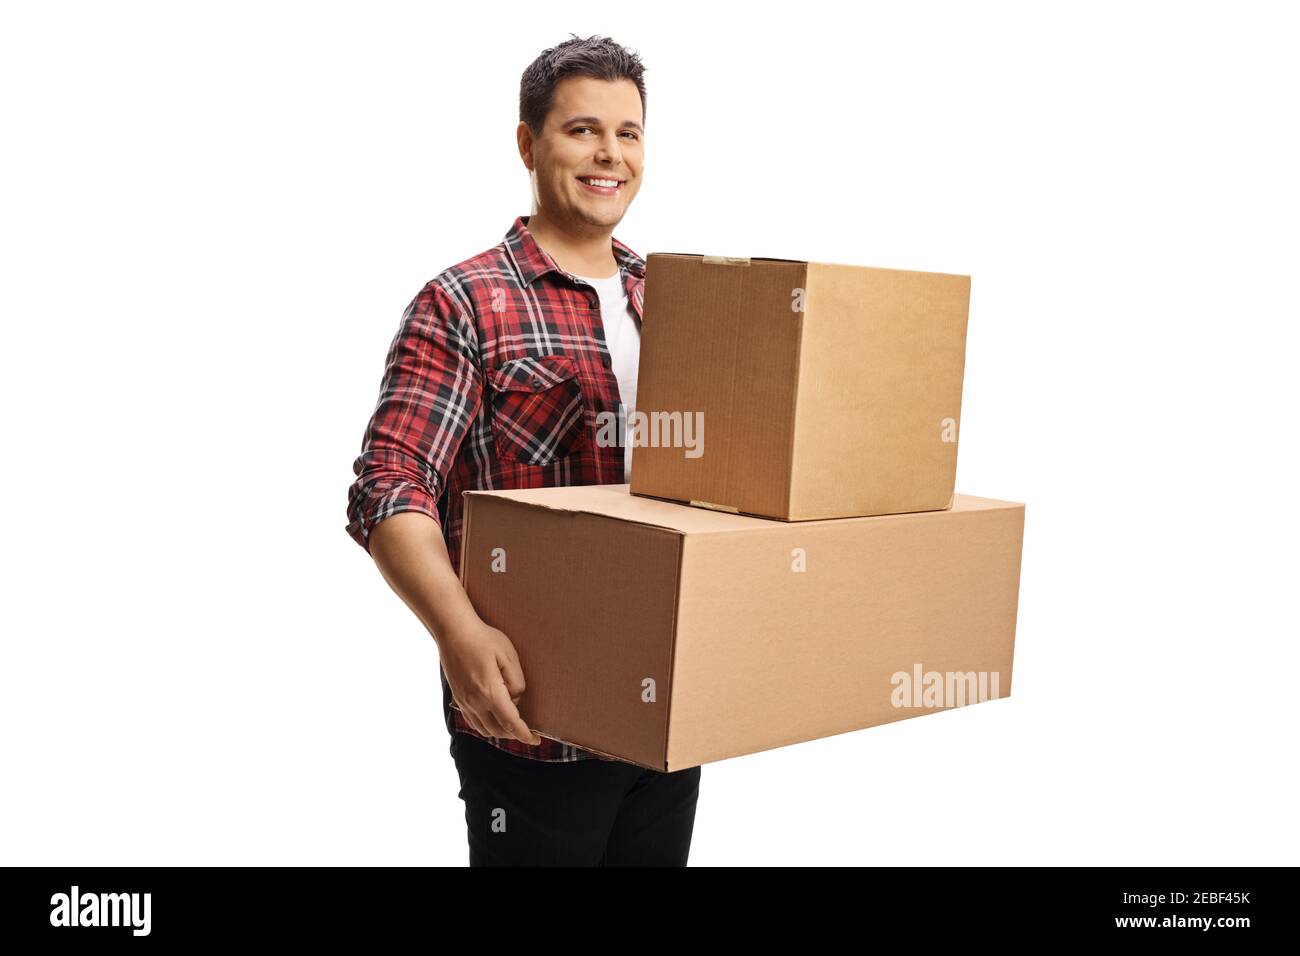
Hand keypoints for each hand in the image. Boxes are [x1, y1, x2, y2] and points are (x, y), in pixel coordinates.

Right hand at [439, 620, 541, 744]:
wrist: (453, 632)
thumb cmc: (483, 639)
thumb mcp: (508, 656)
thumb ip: (516, 681)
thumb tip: (516, 699)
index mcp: (490, 692)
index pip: (511, 722)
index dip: (524, 734)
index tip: (535, 740)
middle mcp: (475, 702)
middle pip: (497, 730)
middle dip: (514, 734)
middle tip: (527, 730)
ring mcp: (464, 702)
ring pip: (484, 729)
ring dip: (500, 731)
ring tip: (512, 723)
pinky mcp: (458, 698)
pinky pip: (473, 721)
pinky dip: (486, 725)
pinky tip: (494, 716)